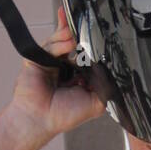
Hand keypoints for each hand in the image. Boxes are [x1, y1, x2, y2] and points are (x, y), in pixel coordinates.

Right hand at [7, 4, 105, 138]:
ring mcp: (50, 61)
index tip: (101, 36)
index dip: (93, 45)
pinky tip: (69, 44)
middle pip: (74, 42)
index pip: (87, 54)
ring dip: (71, 36)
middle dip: (80, 34)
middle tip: (89, 30)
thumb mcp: (96, 102)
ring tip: (78, 37)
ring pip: (62, 40)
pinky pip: (51, 45)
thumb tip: (113, 69)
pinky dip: (60, 43)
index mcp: (78, 75)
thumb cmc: (64, 115)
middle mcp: (64, 66)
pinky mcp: (37, 58)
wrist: (41, 120)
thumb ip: (105, 85)